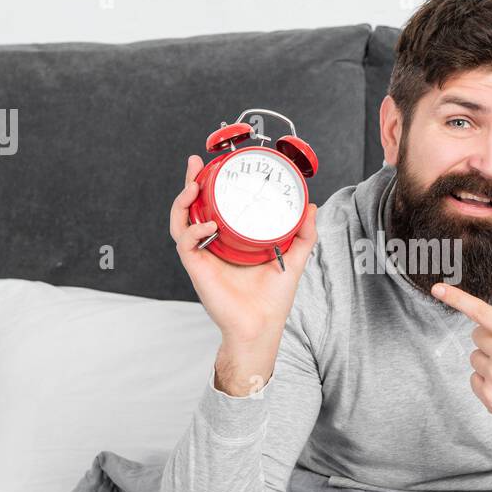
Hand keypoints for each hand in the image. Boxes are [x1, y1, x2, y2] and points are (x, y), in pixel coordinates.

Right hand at [169, 155, 317, 392]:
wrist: (262, 327)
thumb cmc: (273, 299)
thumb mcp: (294, 258)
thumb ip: (304, 234)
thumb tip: (311, 206)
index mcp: (230, 240)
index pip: (214, 206)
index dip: (210, 185)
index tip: (213, 164)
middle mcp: (212, 246)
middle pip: (192, 209)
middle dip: (189, 183)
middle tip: (194, 164)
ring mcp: (203, 256)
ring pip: (181, 222)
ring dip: (183, 202)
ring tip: (193, 186)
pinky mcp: (197, 269)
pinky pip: (186, 244)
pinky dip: (193, 231)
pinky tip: (209, 225)